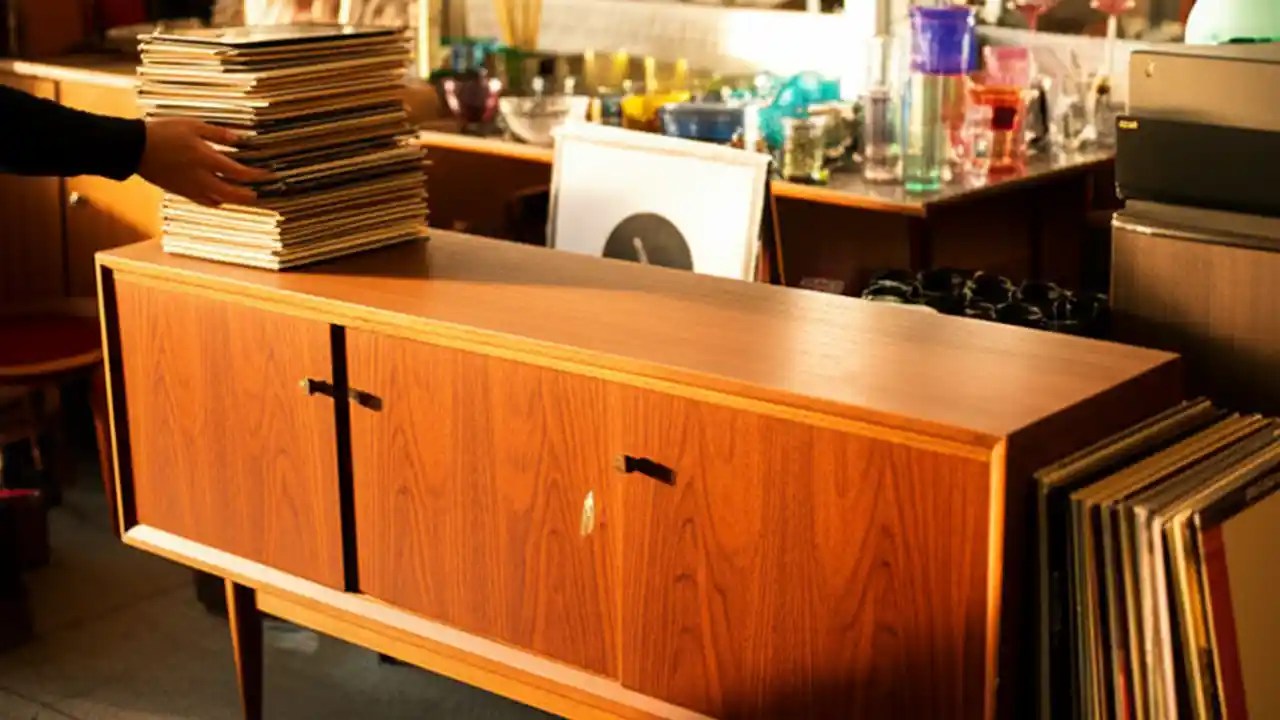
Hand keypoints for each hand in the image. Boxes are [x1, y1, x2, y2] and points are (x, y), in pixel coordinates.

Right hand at [137, 118, 273, 206]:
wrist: (135, 148)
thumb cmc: (163, 133)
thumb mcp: (193, 126)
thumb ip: (219, 133)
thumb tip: (241, 138)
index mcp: (206, 159)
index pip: (239, 172)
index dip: (257, 175)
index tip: (269, 174)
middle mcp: (201, 177)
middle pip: (233, 194)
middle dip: (250, 195)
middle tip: (261, 192)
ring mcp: (191, 187)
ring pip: (220, 200)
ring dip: (236, 200)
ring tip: (247, 196)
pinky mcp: (182, 192)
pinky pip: (205, 202)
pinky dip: (218, 201)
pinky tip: (223, 198)